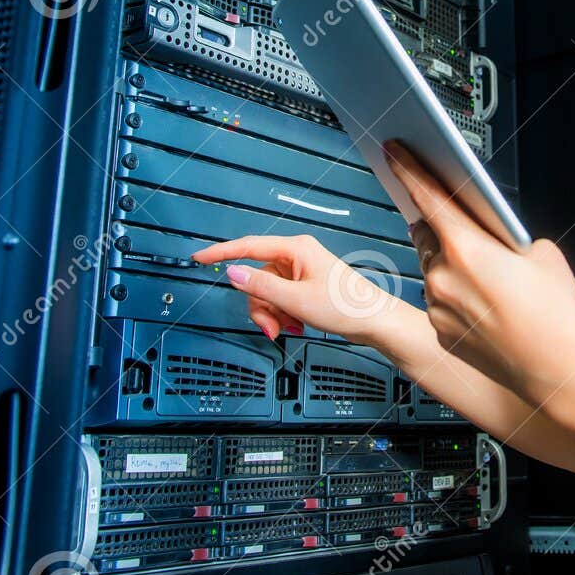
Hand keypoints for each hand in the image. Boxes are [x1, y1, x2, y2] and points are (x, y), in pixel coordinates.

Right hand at [189, 233, 419, 348]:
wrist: (375, 321)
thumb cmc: (346, 306)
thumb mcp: (296, 299)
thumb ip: (261, 286)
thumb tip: (232, 273)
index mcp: (295, 249)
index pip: (248, 246)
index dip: (221, 253)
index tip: (200, 257)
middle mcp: (297, 256)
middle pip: (256, 277)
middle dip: (260, 305)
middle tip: (272, 327)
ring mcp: (301, 271)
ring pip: (266, 292)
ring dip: (272, 313)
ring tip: (288, 327)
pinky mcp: (305, 285)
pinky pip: (280, 298)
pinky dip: (282, 314)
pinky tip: (296, 325)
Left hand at [382, 139, 574, 400]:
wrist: (558, 368)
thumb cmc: (556, 311)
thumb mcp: (540, 251)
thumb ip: (505, 235)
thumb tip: (491, 236)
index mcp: (467, 247)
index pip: (426, 195)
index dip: (407, 168)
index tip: (393, 151)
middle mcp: (443, 276)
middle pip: (425, 234)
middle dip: (437, 226)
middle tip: (458, 225)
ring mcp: (438, 307)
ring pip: (431, 271)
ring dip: (447, 265)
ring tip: (485, 277)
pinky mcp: (440, 333)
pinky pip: (439, 303)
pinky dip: (453, 297)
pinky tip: (483, 306)